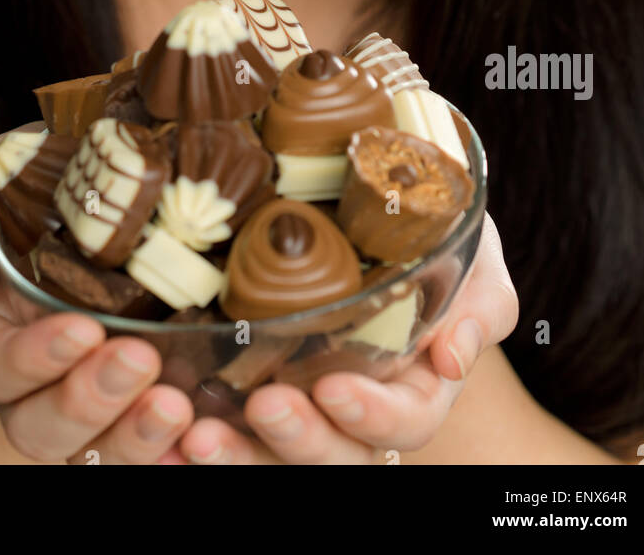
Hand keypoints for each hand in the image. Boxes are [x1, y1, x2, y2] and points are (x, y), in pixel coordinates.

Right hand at [0, 125, 193, 463]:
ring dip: (132, 437)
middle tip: (140, 360)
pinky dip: (170, 452)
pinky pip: (143, 446)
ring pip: (91, 450)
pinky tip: (200, 433)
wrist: (102, 177)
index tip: (83, 329)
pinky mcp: (135, 400)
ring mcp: (81, 394)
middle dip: (87, 402)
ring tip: (175, 405)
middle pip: (37, 427)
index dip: (31, 360)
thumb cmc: (30, 178)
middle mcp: (25, 379)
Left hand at [168, 212, 517, 464]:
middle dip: (302, 441)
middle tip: (265, 405)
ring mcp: (302, 397)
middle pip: (339, 454)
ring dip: (239, 456)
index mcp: (417, 379)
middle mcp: (359, 401)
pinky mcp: (248, 379)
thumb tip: (453, 355)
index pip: (408, 421)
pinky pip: (226, 428)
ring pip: (275, 457)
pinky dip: (192, 440)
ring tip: (198, 435)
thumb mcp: (468, 245)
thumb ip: (478, 299)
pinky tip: (165, 433)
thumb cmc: (427, 217)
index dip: (375, 417)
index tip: (335, 388)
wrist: (369, 186)